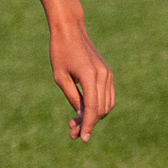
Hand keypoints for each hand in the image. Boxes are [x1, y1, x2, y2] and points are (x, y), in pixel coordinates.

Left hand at [48, 19, 114, 140]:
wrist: (70, 29)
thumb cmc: (60, 51)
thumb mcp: (60, 77)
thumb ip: (72, 97)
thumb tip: (82, 116)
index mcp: (90, 76)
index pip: (92, 108)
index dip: (88, 125)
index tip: (83, 138)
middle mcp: (103, 76)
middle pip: (100, 109)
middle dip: (88, 123)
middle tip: (72, 132)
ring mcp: (107, 74)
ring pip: (106, 105)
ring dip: (94, 117)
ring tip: (75, 123)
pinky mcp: (107, 73)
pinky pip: (108, 97)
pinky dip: (99, 107)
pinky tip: (84, 112)